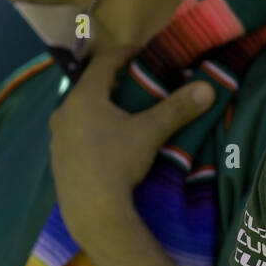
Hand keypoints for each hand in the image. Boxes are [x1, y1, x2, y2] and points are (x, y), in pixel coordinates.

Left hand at [49, 46, 214, 241]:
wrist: (92, 213)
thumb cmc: (118, 163)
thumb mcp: (150, 132)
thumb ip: (177, 107)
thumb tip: (208, 88)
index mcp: (83, 98)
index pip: (102, 63)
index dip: (123, 54)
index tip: (140, 53)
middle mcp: (63, 113)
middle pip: (89, 88)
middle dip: (112, 83)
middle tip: (135, 84)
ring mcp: (57, 139)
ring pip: (79, 114)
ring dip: (99, 109)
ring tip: (122, 115)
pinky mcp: (57, 162)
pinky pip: (74, 136)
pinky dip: (90, 132)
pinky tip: (106, 145)